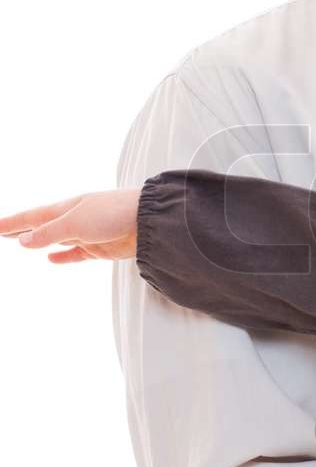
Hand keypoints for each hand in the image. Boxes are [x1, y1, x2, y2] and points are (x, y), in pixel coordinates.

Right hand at [0, 187, 141, 263]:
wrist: (149, 220)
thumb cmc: (113, 213)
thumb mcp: (74, 223)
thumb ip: (48, 233)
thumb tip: (23, 241)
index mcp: (64, 208)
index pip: (31, 217)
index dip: (12, 223)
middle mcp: (74, 219)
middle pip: (40, 226)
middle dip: (21, 229)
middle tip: (2, 231)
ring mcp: (87, 233)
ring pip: (56, 239)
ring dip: (39, 241)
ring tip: (22, 243)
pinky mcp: (100, 248)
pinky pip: (75, 253)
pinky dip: (62, 256)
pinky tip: (52, 258)